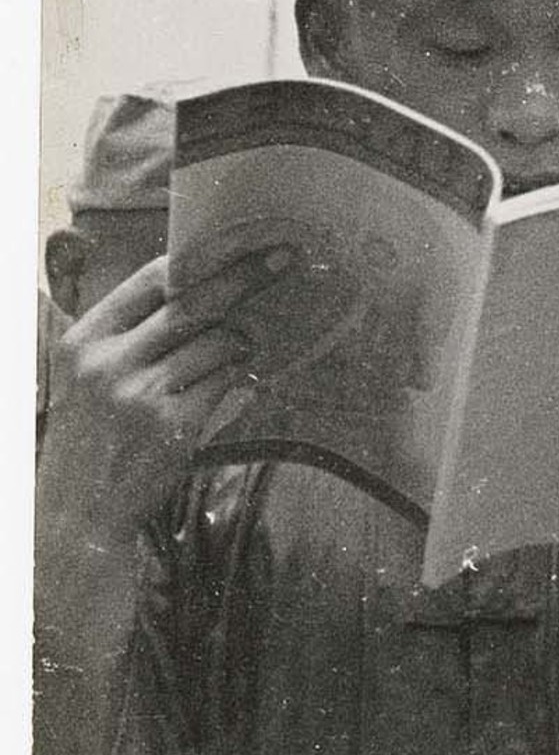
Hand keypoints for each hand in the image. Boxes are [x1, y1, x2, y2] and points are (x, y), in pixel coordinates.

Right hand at [40, 247, 292, 534]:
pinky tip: (239, 377)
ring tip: (245, 345)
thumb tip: (208, 282)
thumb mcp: (91, 374)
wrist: (75, 515)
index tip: (247, 239)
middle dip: (246, 276)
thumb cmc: (93, 435)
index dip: (204, 254)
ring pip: (217, 341)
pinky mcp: (171, 426)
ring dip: (243, 339)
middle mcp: (107, 362)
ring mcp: (139, 395)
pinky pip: (225, 380)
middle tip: (286, 258)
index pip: (152, 277)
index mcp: (85, 339)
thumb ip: (135, 331)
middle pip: (194, 301)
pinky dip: (238, 373)